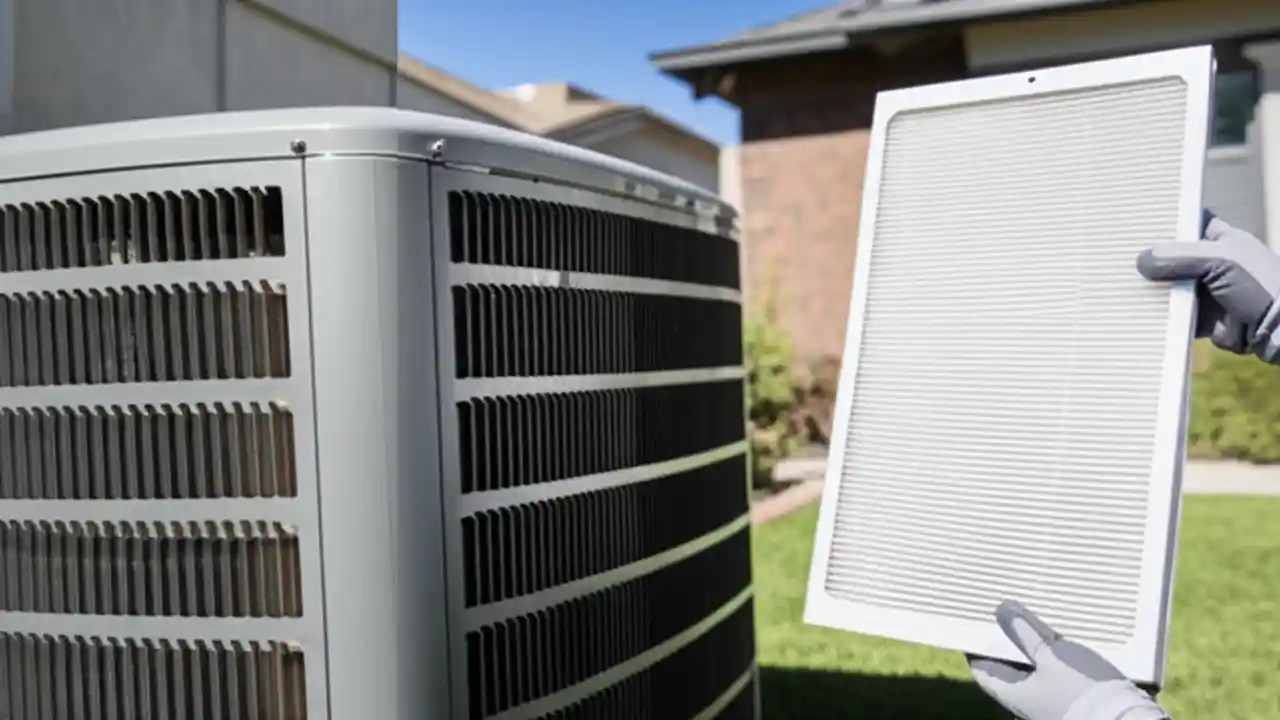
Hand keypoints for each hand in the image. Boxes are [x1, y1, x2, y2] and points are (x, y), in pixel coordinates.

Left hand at [966, 600, 1168, 719]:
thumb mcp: (1051, 655)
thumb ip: (1025, 632)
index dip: (977, 643)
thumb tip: (1001, 611)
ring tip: (1037, 615)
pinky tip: (1065, 635)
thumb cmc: (1083, 691)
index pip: (982, 667)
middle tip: (1010, 610)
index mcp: (1013, 693)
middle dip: (1010, 638)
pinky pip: (1058, 671)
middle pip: (1009, 665)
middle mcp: (1028, 700)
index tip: (977, 620)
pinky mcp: (1074, 698)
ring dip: (1036, 643)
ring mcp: (1051, 701)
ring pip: (1035, 667)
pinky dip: (1056, 653)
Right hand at [1137, 212, 1279, 363]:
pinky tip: (1138, 310)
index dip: (1166, 225)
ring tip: (1124, 285)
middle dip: (1151, 261)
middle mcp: (1212, 263)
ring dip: (1153, 290)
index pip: (1189, 225)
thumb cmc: (1259, 284)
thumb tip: (1141, 260)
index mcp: (1222, 240)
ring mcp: (1206, 291)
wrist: (1278, 328)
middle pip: (1172, 258)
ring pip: (1169, 287)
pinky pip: (1172, 313)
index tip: (1137, 227)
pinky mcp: (1201, 317)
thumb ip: (1179, 257)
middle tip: (1123, 259)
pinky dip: (1159, 315)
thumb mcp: (1220, 260)